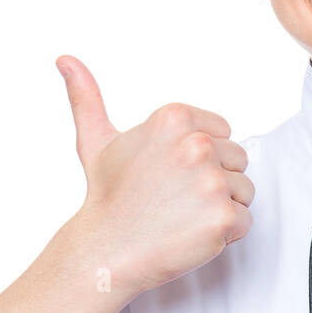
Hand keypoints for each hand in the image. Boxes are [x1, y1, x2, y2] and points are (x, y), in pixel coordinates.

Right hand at [55, 54, 253, 296]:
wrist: (105, 252)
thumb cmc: (107, 198)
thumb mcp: (96, 141)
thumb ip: (87, 97)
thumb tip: (65, 60)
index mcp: (175, 118)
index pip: (223, 133)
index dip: (201, 157)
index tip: (170, 174)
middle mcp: (196, 144)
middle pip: (237, 160)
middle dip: (212, 181)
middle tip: (173, 199)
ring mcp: (211, 181)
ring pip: (244, 190)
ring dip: (221, 207)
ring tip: (181, 216)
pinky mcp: (223, 216)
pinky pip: (245, 221)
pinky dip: (224, 234)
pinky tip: (190, 234)